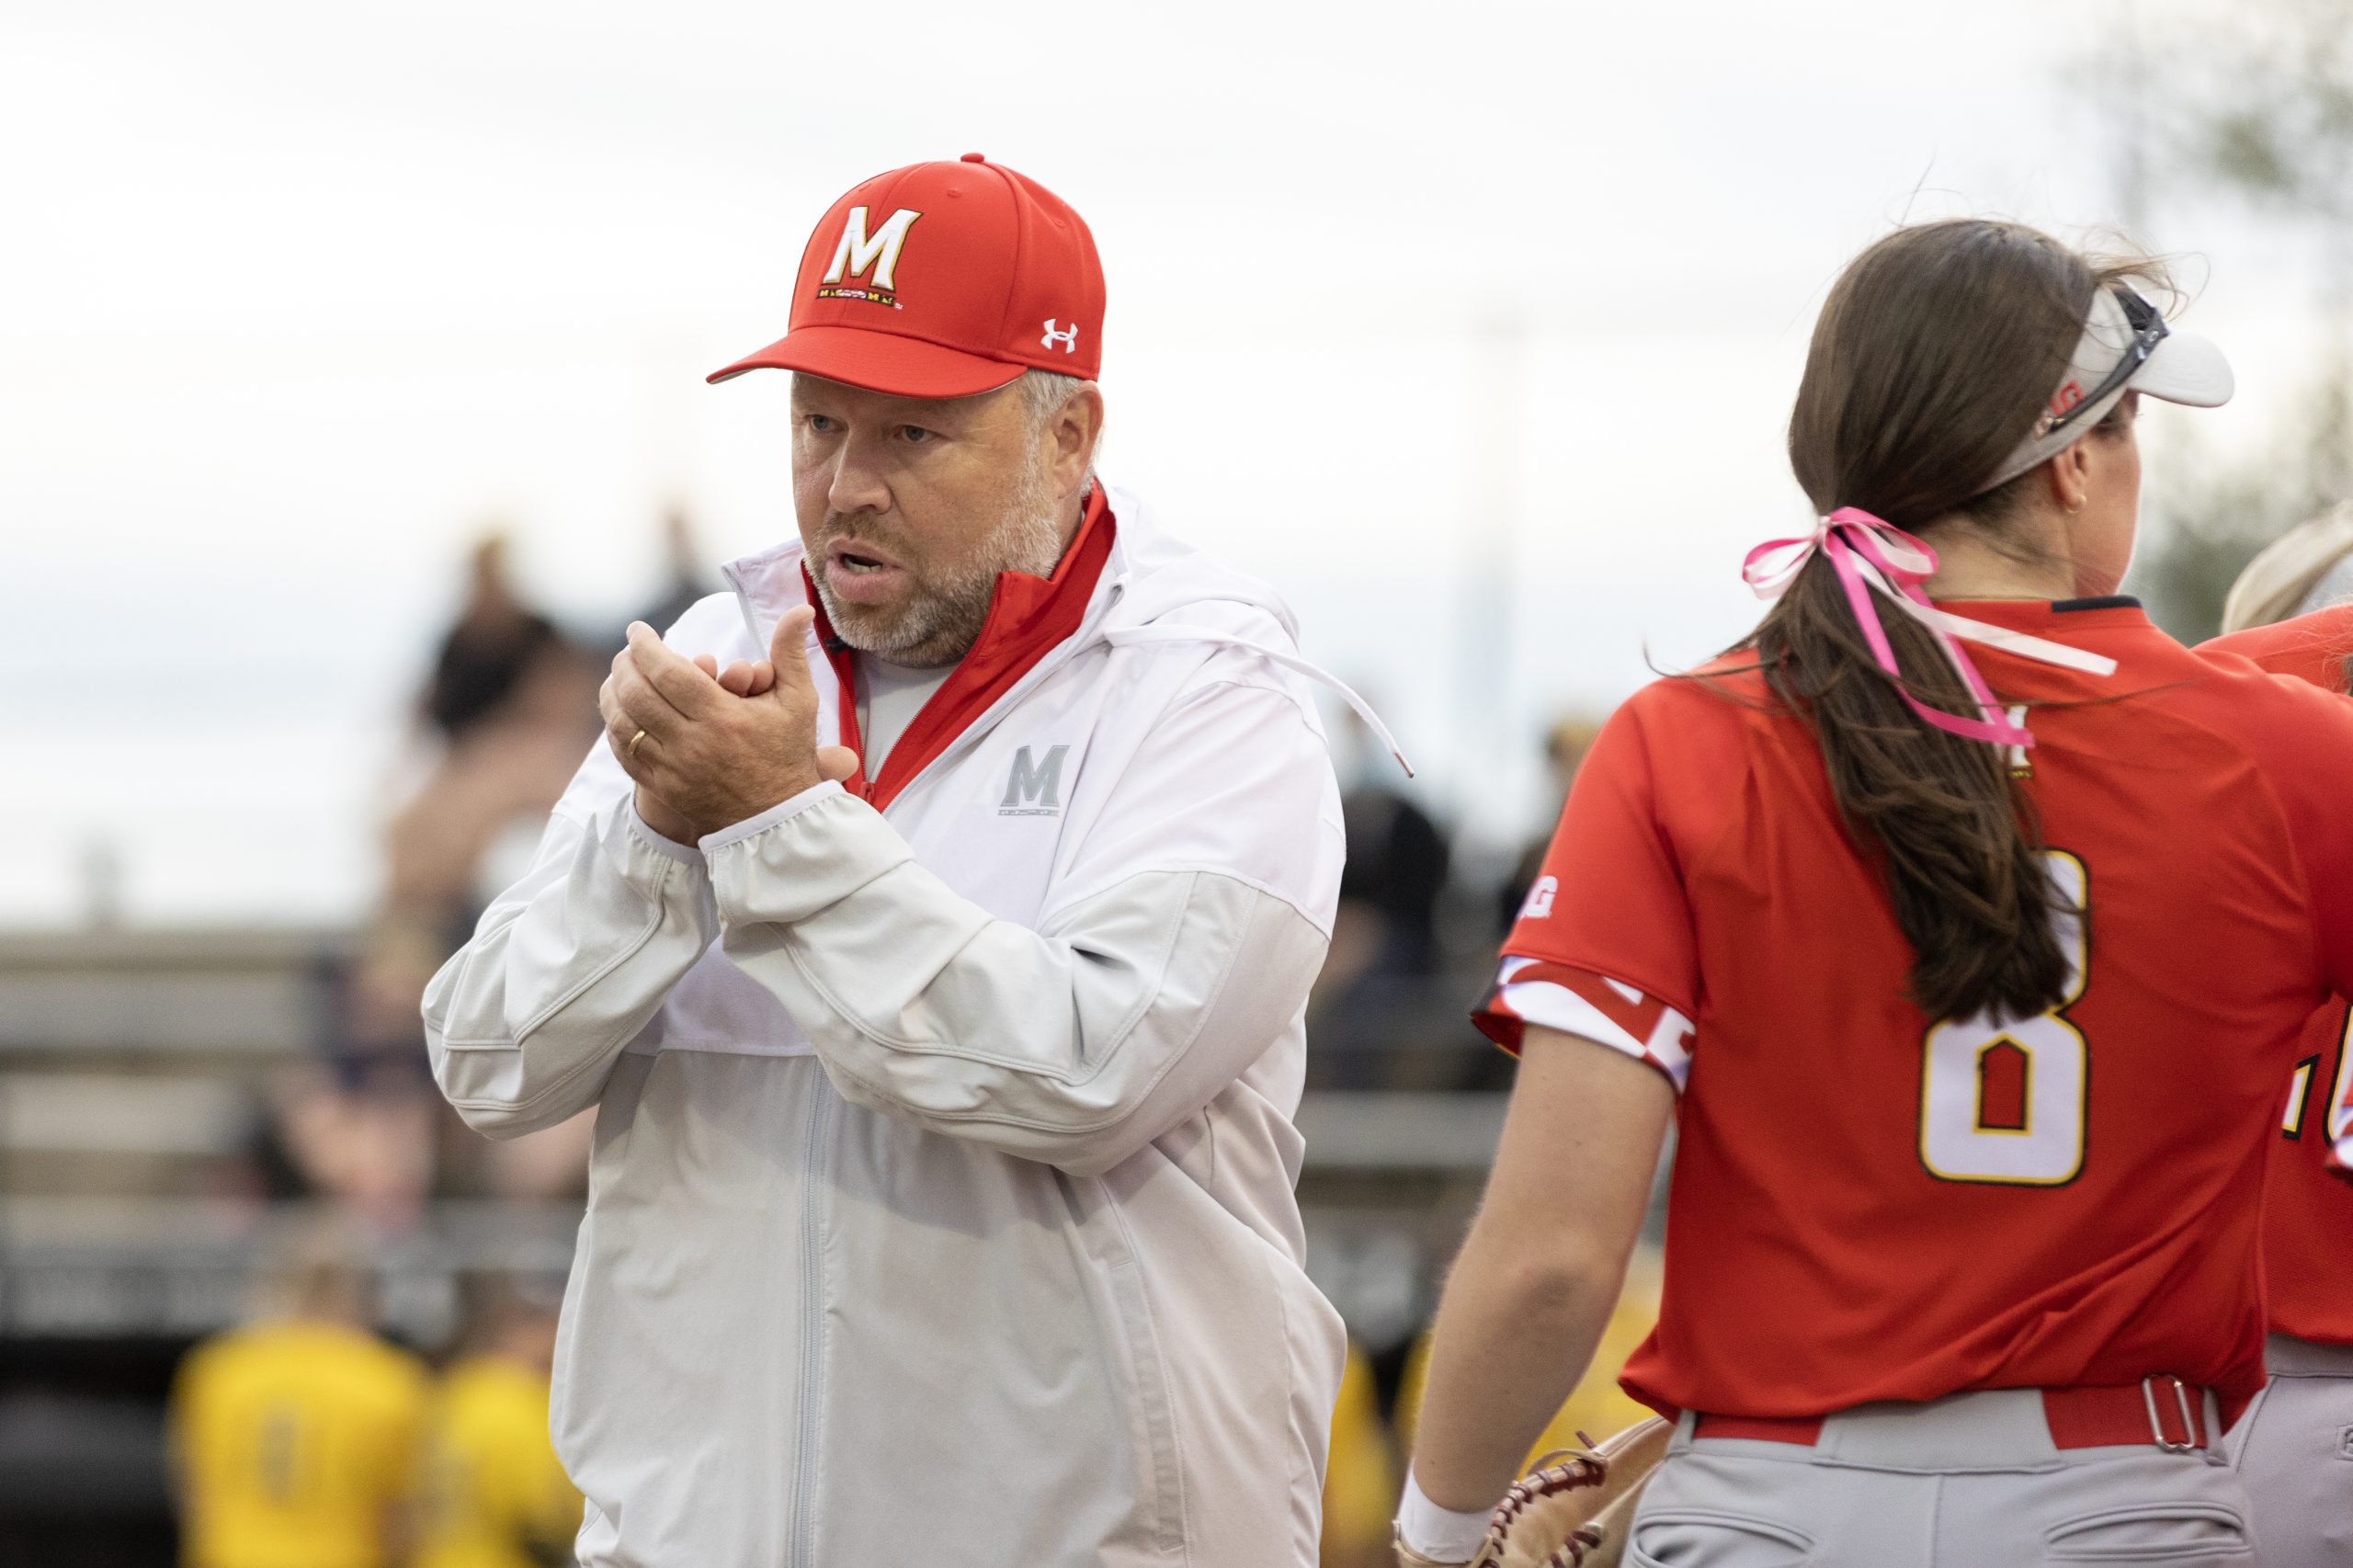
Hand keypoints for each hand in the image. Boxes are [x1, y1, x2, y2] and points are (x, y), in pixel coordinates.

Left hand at [601, 609, 857, 839]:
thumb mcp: (799, 702)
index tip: (639, 630)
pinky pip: (624, 751)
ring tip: (619, 675)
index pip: (668, 672)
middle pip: (638, 694)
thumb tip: (800, 608)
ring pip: (623, 722)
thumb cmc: (789, 754)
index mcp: (724, 717)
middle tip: (628, 651)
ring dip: (613, 692)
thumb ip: (791, 652)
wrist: (777, 820)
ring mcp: (673, 768)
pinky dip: (615, 725)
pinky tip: (619, 710)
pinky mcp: (662, 787)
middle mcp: (693, 743)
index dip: (645, 646)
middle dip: (625, 665)